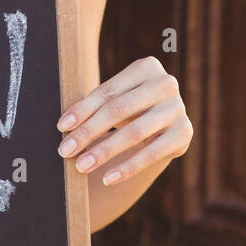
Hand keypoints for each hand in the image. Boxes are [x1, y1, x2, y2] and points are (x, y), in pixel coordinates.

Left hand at [56, 56, 192, 185]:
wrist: (161, 127)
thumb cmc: (129, 110)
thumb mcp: (113, 102)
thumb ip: (92, 108)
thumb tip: (65, 128)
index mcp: (146, 67)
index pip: (108, 91)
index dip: (82, 110)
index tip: (62, 127)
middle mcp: (166, 83)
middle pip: (119, 110)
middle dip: (89, 132)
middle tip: (65, 151)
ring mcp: (178, 108)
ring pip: (134, 132)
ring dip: (104, 151)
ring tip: (81, 166)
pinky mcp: (184, 134)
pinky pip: (152, 154)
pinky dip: (128, 168)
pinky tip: (107, 178)